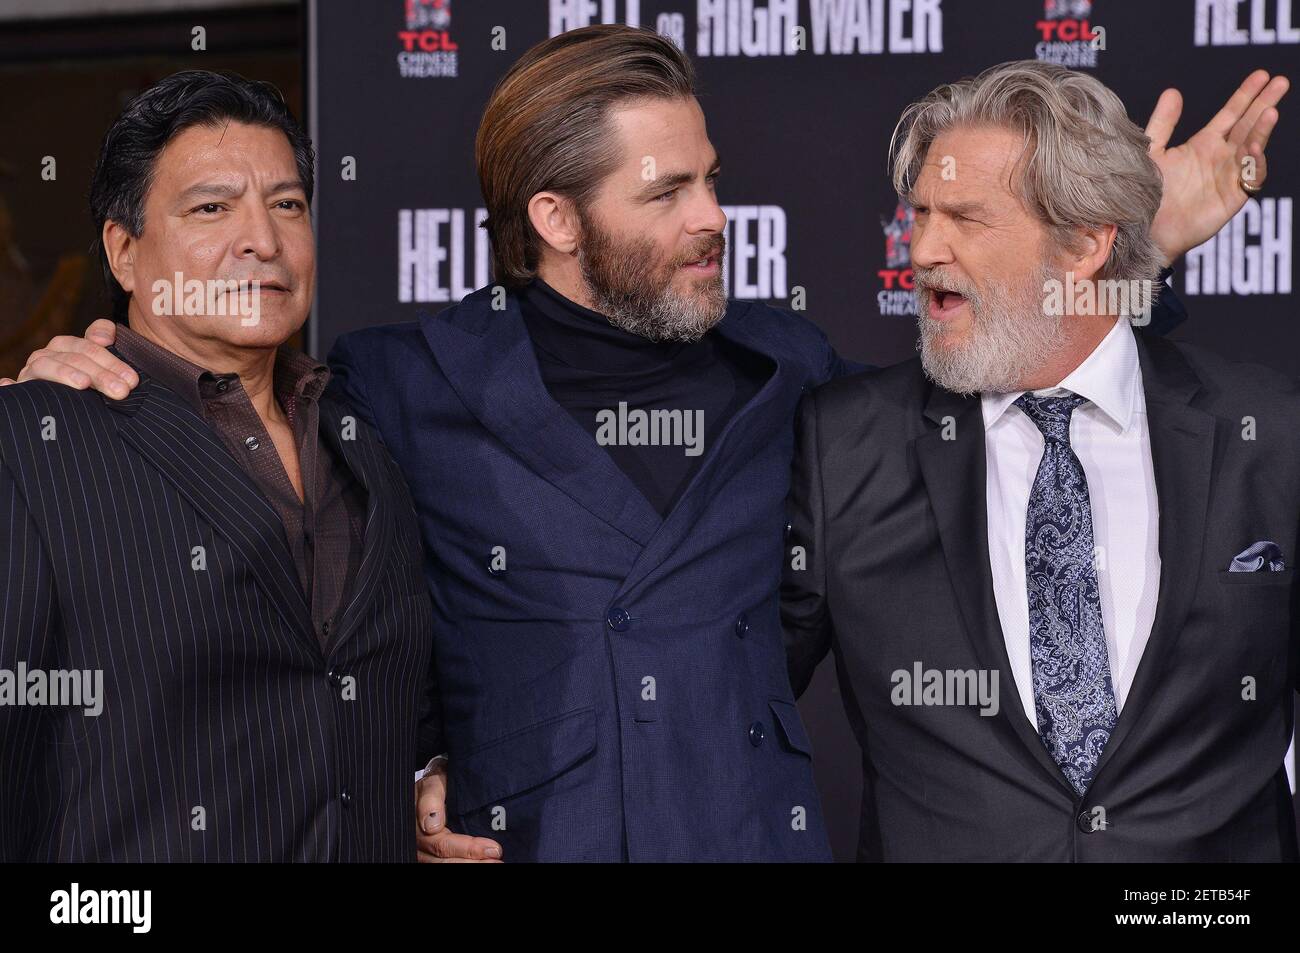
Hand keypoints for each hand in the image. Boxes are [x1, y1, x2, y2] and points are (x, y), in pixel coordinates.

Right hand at [0, 319, 136, 396]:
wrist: (69, 416)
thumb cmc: (92, 387)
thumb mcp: (105, 367)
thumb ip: (106, 343)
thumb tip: (102, 337)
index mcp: (66, 348)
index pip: (87, 347)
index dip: (110, 360)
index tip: (132, 379)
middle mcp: (46, 357)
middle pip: (73, 358)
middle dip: (100, 374)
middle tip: (122, 391)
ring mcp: (30, 374)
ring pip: (46, 366)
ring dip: (64, 373)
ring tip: (83, 384)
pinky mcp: (20, 392)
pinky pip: (11, 389)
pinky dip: (8, 387)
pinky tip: (9, 386)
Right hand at [415, 760, 502, 862]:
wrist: (442, 780)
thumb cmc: (439, 780)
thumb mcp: (434, 780)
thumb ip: (430, 798)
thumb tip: (431, 826)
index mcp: (416, 825)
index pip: (442, 844)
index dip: (468, 849)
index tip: (492, 848)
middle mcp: (419, 843)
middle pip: (444, 861)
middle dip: (473, 862)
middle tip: (499, 860)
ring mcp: (427, 852)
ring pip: (445, 865)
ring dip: (473, 865)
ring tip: (495, 863)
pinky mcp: (436, 854)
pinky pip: (449, 861)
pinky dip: (468, 862)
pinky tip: (484, 861)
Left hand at [1146, 69, 1288, 265]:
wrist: (1142, 230)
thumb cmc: (1144, 194)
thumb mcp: (1152, 152)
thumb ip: (1163, 123)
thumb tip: (1173, 91)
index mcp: (1203, 145)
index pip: (1231, 114)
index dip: (1246, 95)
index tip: (1262, 74)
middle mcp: (1220, 158)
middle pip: (1248, 125)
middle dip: (1265, 103)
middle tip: (1280, 81)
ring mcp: (1228, 177)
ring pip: (1252, 148)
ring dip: (1262, 130)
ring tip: (1270, 111)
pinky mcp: (1232, 198)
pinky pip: (1250, 178)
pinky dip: (1254, 162)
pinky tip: (1252, 147)